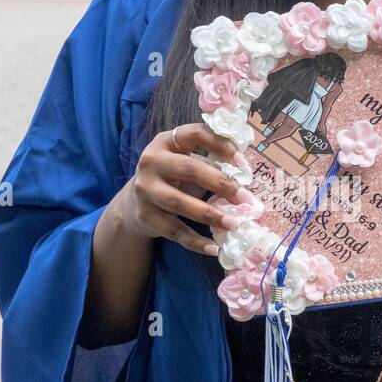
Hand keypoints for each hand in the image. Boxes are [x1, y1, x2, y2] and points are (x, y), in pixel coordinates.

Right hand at [120, 123, 247, 255]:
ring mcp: (145, 190)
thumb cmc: (173, 178)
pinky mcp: (145, 216)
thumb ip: (210, 159)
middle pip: (189, 169)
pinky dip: (195, 241)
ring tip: (233, 224)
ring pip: (180, 203)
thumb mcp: (186, 160)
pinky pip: (174, 231)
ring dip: (210, 214)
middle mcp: (151, 162)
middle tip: (245, 198)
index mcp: (166, 141)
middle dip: (221, 183)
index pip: (196, 134)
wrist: (135, 203)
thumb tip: (246, 172)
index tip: (243, 163)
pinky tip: (214, 248)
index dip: (221, 146)